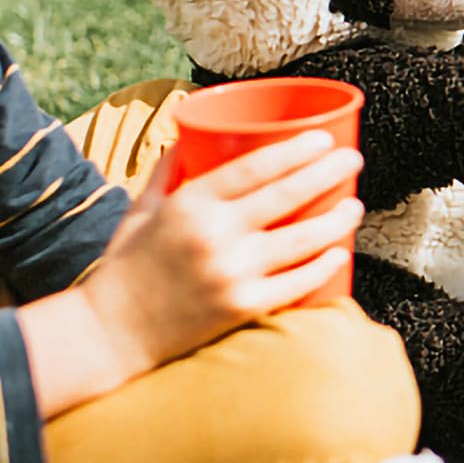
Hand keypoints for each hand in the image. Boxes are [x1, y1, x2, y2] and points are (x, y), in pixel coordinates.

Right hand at [83, 132, 362, 375]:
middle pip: (287, 196)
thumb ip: (169, 169)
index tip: (324, 139)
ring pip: (301, 239)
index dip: (296, 150)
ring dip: (336, 219)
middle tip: (353, 160)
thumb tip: (192, 128)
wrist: (109, 334)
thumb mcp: (142, 208)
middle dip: (329, 173)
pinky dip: (322, 266)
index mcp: (190, 205)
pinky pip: (294, 284)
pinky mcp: (241, 307)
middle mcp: (213, 235)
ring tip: (354, 205)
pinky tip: (339, 253)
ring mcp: (230, 273)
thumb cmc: (127, 266)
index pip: (255, 168)